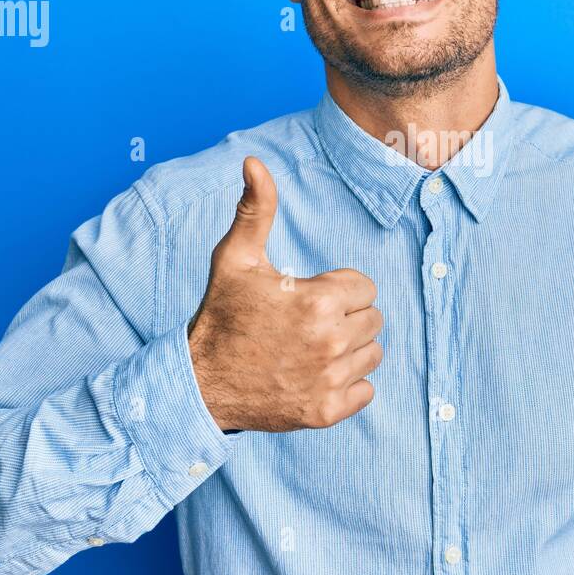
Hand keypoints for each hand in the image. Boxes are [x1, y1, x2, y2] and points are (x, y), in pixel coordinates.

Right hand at [186, 155, 382, 431]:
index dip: (337, 288)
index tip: (306, 296)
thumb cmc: (222, 316)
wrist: (200, 383)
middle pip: (372, 319)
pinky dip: (347, 385)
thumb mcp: (235, 258)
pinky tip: (315, 375)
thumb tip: (254, 161)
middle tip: (306, 323)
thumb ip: (256, 209)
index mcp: (318, 301)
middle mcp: (330, 342)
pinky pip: (366, 390)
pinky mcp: (326, 413)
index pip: (364, 287)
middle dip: (345, 317)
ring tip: (310, 347)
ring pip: (372, 354)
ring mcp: (329, 381)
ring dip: (350, 350)